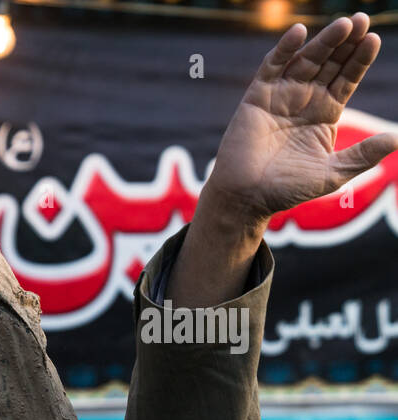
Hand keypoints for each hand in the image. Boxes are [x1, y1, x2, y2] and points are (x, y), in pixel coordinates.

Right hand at [202, 14, 397, 227]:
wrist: (245, 198)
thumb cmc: (287, 190)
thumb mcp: (333, 173)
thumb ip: (363, 154)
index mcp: (325, 114)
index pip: (347, 79)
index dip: (359, 60)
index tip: (373, 40)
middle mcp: (305, 100)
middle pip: (330, 63)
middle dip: (346, 42)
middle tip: (362, 20)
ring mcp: (281, 96)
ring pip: (306, 60)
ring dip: (323, 41)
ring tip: (343, 24)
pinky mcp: (257, 97)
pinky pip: (271, 67)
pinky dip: (283, 49)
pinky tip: (299, 32)